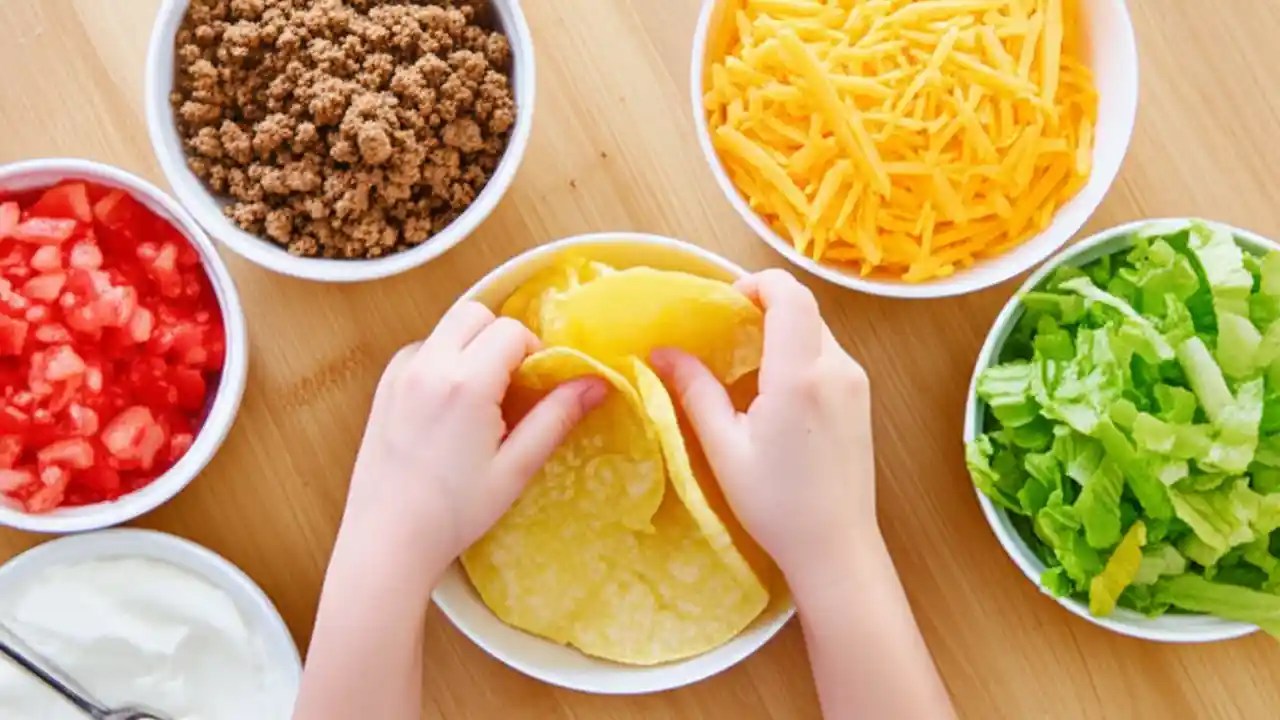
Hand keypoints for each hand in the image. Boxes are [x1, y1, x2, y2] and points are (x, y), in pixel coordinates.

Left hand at [343, 301, 607, 573]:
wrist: (387, 540)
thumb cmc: (455, 512)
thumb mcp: (516, 468)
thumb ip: (556, 417)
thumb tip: (597, 382)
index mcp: (465, 383)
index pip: (511, 331)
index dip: (534, 352)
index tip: (536, 389)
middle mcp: (428, 365)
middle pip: (475, 313)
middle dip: (501, 337)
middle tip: (511, 385)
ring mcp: (400, 373)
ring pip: (447, 327)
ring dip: (472, 346)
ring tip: (480, 398)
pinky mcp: (384, 386)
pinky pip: (423, 350)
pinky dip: (443, 361)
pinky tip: (449, 406)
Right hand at [651, 269, 875, 596]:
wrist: (836, 547)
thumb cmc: (775, 504)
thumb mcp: (724, 448)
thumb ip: (694, 391)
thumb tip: (660, 352)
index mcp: (800, 375)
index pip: (789, 294)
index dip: (755, 283)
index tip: (723, 302)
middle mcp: (837, 368)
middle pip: (803, 308)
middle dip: (763, 307)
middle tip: (724, 333)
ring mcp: (856, 382)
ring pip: (817, 330)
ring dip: (781, 331)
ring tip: (744, 364)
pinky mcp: (861, 398)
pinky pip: (827, 355)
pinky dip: (798, 353)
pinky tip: (772, 390)